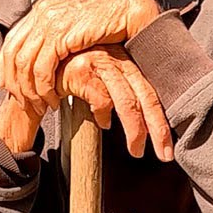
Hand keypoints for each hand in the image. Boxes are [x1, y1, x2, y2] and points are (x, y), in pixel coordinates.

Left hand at [0, 0, 159, 110]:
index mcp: (41, 8)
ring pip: (24, 64)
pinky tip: (55, 99)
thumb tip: (41, 55)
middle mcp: (40, 13)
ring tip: (42, 106)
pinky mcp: (62, 34)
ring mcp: (49, 22)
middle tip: (24, 103)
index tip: (9, 87)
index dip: (5, 68)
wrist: (130, 7)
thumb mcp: (74, 23)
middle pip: (12, 55)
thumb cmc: (107, 19)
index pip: (10, 42)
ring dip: (31, 90)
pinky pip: (43, 68)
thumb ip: (56, 35)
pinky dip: (45, 88)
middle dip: (15, 84)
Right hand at [56, 45, 173, 160]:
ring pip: (127, 101)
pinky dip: (104, 116)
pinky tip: (103, 124)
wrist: (43, 64)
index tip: (169, 145)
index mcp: (128, 60)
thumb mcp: (105, 78)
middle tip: (164, 153)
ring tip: (136, 149)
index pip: (152, 91)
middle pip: (146, 97)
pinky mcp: (81, 71)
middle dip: (157, 129)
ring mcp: (100, 63)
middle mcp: (118, 58)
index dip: (163, 119)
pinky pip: (101, 99)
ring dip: (135, 130)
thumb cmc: (76, 73)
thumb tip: (148, 122)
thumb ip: (124, 92)